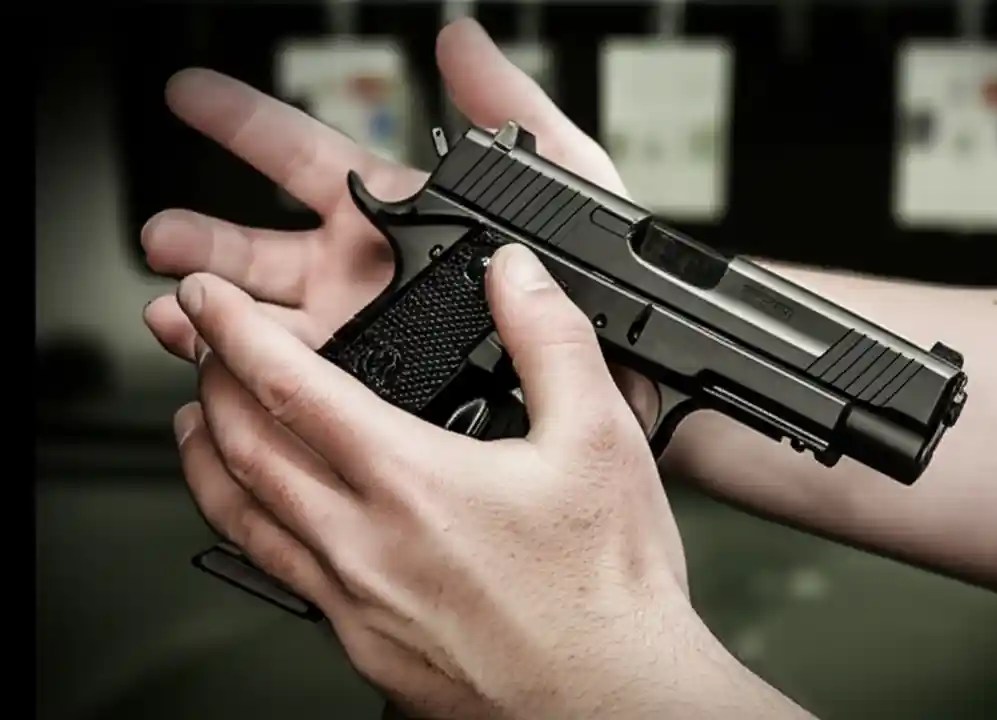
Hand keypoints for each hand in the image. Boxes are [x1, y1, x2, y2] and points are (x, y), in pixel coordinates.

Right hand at [141, 18, 658, 427]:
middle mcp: (370, 274)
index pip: (305, 157)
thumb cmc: (611, 288)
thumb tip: (461, 40)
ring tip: (170, 307)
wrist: (635, 386)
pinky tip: (219, 370)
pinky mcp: (377, 396)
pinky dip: (251, 373)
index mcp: (401, 216)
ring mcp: (367, 335)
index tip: (190, 94)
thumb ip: (511, 107)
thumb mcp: (572, 179)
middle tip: (159, 236)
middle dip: (204, 236)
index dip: (243, 123)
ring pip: (266, 317)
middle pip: (262, 245)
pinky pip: (301, 383)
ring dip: (213, 307)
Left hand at [169, 248, 804, 718]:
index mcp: (410, 480)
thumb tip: (515, 276)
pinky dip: (252, 531)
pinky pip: (281, 579)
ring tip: (195, 431)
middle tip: (195, 350)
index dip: (235, 330)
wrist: (613, 700)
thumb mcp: (600, 439)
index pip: (289, 387)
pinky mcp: (364, 649)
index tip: (208, 298)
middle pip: (244, 451)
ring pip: (244, 521)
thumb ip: (551, 342)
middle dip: (208, 387)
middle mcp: (362, 544)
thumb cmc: (607, 588)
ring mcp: (354, 604)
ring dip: (207, 464)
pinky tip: (269, 526)